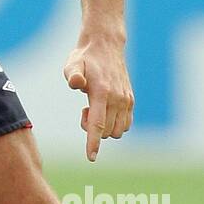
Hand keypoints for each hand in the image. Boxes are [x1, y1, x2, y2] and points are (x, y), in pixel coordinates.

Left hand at [63, 37, 133, 161]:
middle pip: (106, 132)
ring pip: (117, 132)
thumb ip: (73, 73)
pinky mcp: (131, 101)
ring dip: (104, 128)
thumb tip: (75, 82)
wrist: (106, 46)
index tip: (91, 157)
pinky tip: (105, 111)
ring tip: (95, 109)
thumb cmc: (85, 57)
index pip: (98, 124)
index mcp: (102, 92)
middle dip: (93, 130)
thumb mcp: (72, 63)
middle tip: (84, 111)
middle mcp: (118, 99)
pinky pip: (125, 125)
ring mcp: (126, 100)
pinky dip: (114, 125)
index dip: (93, 142)